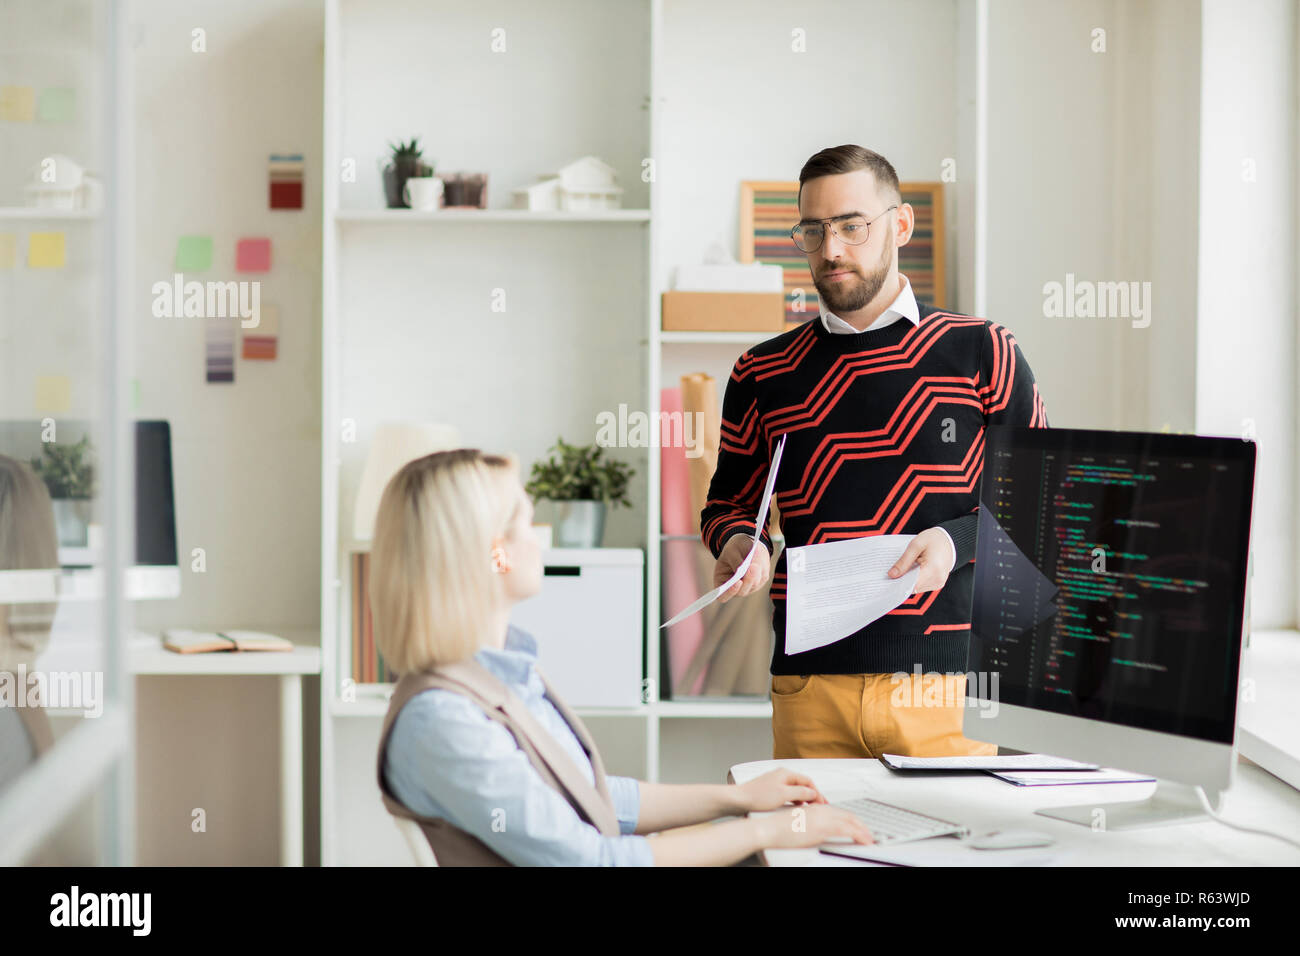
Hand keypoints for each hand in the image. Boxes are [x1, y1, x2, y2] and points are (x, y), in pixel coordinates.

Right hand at [714, 532, 770, 603]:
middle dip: (748, 580)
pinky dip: (762, 568)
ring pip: (755, 584)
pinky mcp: (760, 581)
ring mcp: (748, 587)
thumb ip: (737, 562)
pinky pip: (762, 577)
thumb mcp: (731, 551)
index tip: (738, 582)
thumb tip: (747, 571)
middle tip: (752, 567)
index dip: (729, 592)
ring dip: (756, 572)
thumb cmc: (734, 549)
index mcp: (721, 582)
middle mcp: (735, 589)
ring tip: (755, 558)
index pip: (722, 596)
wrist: (745, 544)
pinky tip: (758, 558)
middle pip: (742, 591)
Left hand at [735, 768, 827, 812]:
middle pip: (802, 784)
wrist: (739, 800)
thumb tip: (813, 793)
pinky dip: (794, 800)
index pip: (808, 781)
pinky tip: (794, 807)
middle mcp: (781, 775)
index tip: (822, 802)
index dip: (817, 792)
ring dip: (803, 798)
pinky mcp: (771, 790)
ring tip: (809, 807)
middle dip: (811, 795)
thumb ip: (800, 793)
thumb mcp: (783, 795)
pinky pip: (788, 793)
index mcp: (785, 773)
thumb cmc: (757, 796)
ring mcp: (776, 782)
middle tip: (818, 805)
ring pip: (795, 789)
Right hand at [757, 804, 873, 849]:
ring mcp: (822, 818)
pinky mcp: (822, 828)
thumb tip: (814, 830)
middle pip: (848, 816)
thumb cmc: (777, 827)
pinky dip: (859, 835)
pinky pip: (847, 830)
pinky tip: (864, 840)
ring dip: (863, 830)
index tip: (858, 828)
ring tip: (869, 838)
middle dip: (860, 825)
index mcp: (815, 808)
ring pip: (851, 821)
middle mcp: (821, 810)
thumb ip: (809, 823)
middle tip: (868, 834)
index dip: (852, 820)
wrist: (769, 828)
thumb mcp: (797, 822)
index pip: (840, 812)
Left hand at [888, 527, 955, 593]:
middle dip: (902, 581)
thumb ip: (904, 561)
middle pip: (913, 587)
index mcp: (933, 569)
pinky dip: (915, 580)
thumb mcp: (915, 545)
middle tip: (892, 572)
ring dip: (908, 580)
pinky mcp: (938, 583)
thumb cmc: (934, 540)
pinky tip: (911, 571)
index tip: (887, 579)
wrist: (950, 540)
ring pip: (917, 588)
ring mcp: (939, 583)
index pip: (911, 584)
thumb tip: (892, 575)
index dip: (898, 583)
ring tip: (904, 569)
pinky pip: (922, 586)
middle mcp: (938, 579)